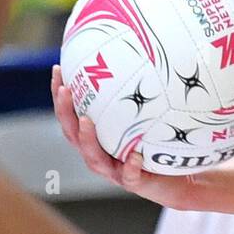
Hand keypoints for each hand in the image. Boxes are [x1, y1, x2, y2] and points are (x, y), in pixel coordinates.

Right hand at [50, 64, 203, 210]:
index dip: (61, 95)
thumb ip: (139, 91)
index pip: (71, 115)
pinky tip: (134, 156)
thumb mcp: (148, 114)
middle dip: (66, 113)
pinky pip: (129, 176)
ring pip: (94, 158)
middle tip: (66, 90)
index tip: (58, 69)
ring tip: (87, 120)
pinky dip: (128, 166)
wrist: (175, 178)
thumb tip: (145, 50)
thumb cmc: (157, 143)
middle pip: (73, 135)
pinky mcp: (134, 182)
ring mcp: (115, 170)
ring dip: (88, 139)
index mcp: (97, 138)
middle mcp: (100, 154)